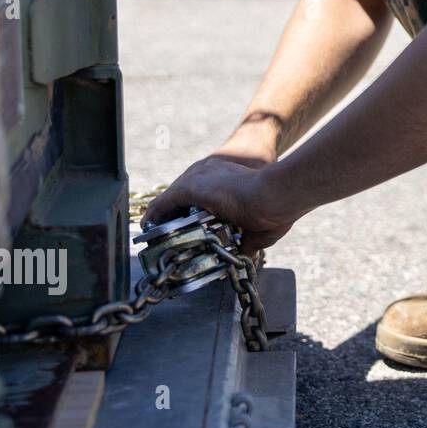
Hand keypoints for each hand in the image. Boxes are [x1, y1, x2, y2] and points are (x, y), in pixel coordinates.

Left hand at [142, 155, 298, 254]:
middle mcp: (208, 173)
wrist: (276, 195)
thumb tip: (246, 254)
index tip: (186, 230)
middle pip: (181, 198)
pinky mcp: (189, 187)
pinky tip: (149, 230)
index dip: (190, 214)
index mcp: (226, 179)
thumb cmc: (277, 207)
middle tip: (169, 237)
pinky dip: (154, 218)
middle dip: (174, 218)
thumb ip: (248, 239)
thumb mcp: (260, 227)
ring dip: (163, 220)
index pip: (199, 198)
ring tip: (156, 237)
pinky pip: (162, 205)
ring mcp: (198, 178)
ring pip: (170, 201)